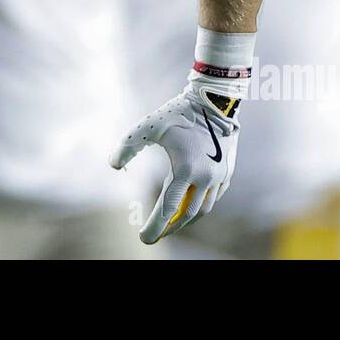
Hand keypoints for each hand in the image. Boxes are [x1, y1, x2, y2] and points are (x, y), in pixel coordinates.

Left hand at [110, 89, 239, 243]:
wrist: (215, 100)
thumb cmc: (179, 112)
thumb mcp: (149, 125)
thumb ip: (128, 145)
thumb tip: (112, 165)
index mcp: (185, 170)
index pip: (167, 209)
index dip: (155, 227)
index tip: (144, 239)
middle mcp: (205, 178)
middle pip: (187, 214)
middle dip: (170, 228)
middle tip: (156, 234)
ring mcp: (219, 176)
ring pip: (204, 208)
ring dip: (187, 219)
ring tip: (172, 222)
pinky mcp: (227, 171)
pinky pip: (214, 196)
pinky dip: (202, 205)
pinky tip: (192, 204)